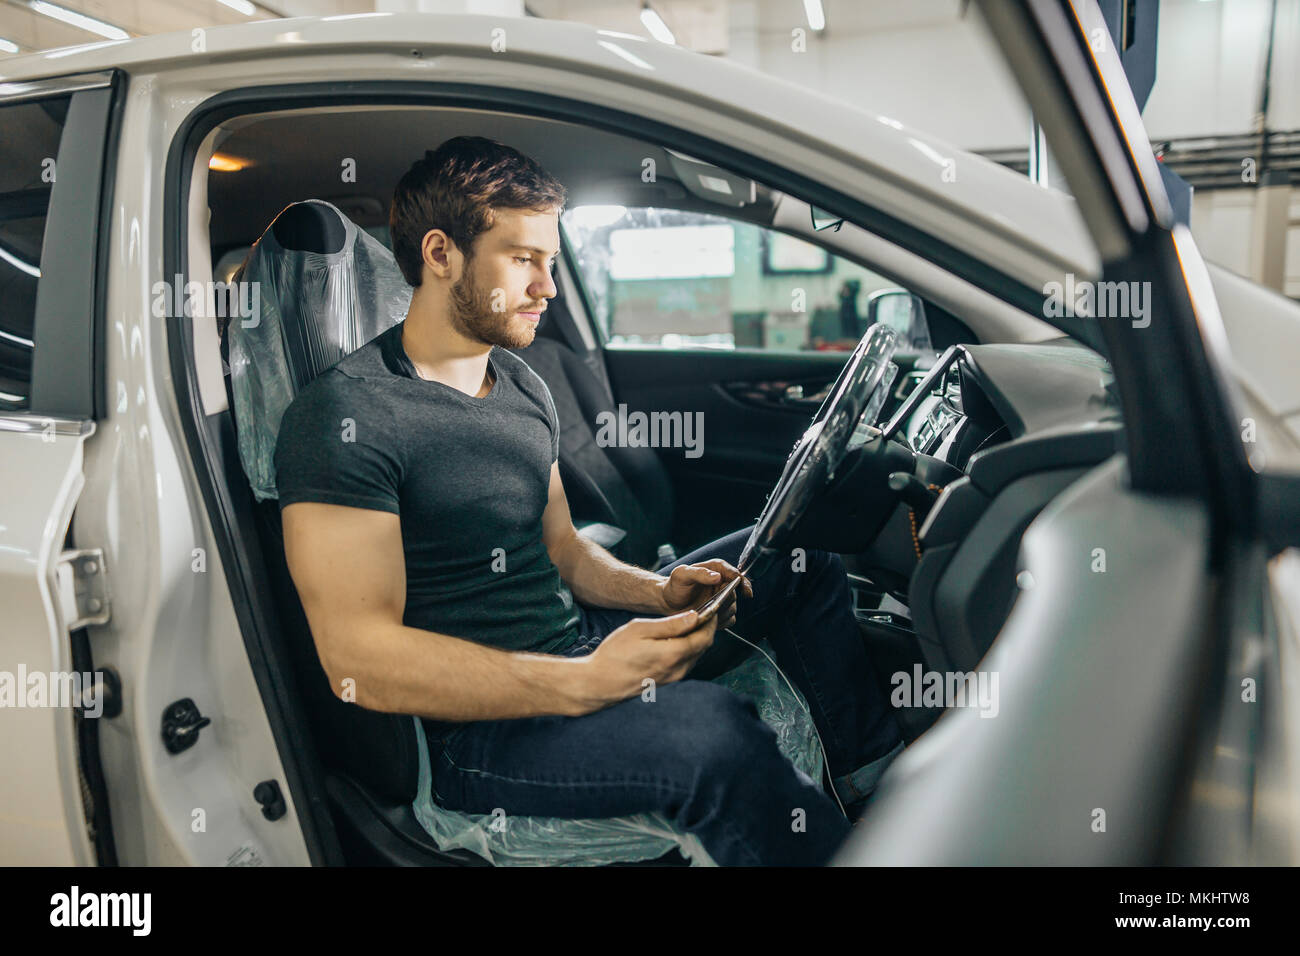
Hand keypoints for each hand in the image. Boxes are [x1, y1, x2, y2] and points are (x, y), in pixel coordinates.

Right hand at [569, 610, 717, 712]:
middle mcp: (677, 671)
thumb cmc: (614, 654)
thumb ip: (670, 624)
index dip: (710, 621)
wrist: (598, 684)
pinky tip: (677, 641)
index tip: (711, 608)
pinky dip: (687, 650)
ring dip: (697, 640)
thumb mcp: (639, 630)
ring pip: (695, 657)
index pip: (704, 637)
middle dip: (706, 629)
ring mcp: (673, 680)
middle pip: (702, 648)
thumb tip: (694, 617)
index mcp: (672, 655)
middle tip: (703, 613)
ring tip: (690, 624)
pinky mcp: (667, 684)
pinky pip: (685, 664)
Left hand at [659, 559, 751, 629]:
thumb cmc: (674, 585)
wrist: (668, 601)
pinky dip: (722, 622)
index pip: (735, 574)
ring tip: (706, 611)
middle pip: (735, 594)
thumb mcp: (682, 575)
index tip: (746, 592)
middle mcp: (722, 583)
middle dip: (724, 601)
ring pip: (733, 608)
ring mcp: (722, 598)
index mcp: (716, 569)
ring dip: (721, 613)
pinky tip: (709, 619)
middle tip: (711, 604)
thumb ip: (699, 573)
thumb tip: (717, 576)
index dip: (742, 583)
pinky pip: (730, 619)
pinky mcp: (721, 612)